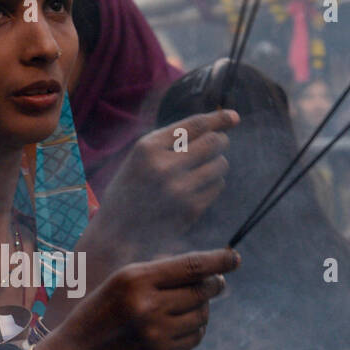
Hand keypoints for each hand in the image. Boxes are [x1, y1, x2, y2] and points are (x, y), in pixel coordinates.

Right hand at [36, 247, 239, 349]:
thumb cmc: (102, 311)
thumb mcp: (122, 281)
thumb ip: (160, 273)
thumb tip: (206, 270)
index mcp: (136, 280)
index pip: (190, 266)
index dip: (218, 261)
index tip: (234, 258)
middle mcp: (148, 307)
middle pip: (201, 292)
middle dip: (213, 286)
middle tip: (215, 284)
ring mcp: (157, 335)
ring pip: (202, 316)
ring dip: (202, 309)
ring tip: (187, 307)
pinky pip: (195, 338)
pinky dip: (194, 329)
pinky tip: (179, 326)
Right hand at [91, 109, 237, 259]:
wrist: (116, 233)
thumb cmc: (131, 189)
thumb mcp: (141, 157)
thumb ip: (173, 139)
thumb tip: (224, 123)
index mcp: (148, 147)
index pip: (195, 124)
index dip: (219, 118)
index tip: (234, 117)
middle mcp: (164, 166)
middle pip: (214, 142)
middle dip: (219, 142)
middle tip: (214, 147)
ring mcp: (179, 189)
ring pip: (220, 164)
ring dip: (216, 164)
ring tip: (199, 171)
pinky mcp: (191, 209)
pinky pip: (217, 186)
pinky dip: (212, 184)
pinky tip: (194, 190)